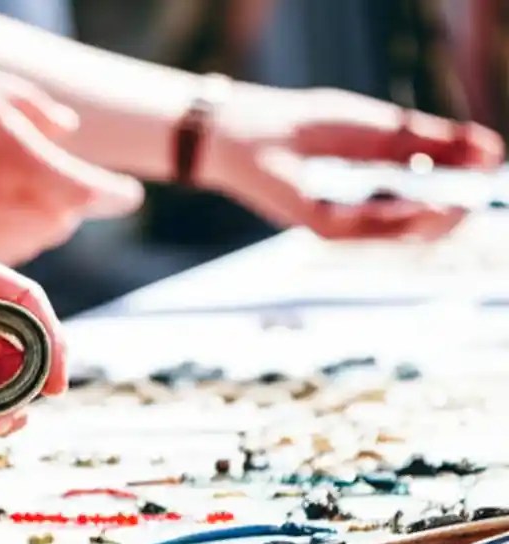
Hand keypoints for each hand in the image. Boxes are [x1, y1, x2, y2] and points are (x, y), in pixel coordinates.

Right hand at [0, 52, 143, 265]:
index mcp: (13, 155)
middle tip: (73, 194)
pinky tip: (1, 217)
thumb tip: (67, 134)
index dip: (113, 196)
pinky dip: (12, 238)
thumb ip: (35, 110)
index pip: (83, 191)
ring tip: (33, 203)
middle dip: (72, 208)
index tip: (127, 196)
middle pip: (62, 223)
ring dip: (43, 226)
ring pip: (32, 242)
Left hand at [204, 86, 503, 239]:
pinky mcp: (323, 227)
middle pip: (425, 220)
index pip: (435, 191)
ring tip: (459, 203)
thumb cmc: (307, 123)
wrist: (248, 133)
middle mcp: (366, 207)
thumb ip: (426, 139)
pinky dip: (398, 217)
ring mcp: (345, 221)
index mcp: (382, 181)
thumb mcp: (377, 126)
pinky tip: (421, 205)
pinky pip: (370, 228)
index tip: (490, 164)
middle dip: (456, 208)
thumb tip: (485, 147)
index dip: (466, 183)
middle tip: (479, 194)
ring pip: (402, 231)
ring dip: (434, 218)